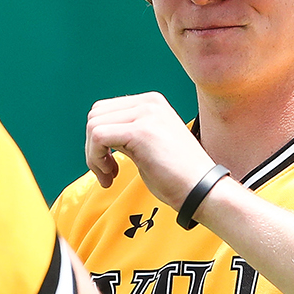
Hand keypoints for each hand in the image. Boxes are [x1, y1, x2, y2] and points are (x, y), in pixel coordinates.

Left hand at [85, 92, 219, 206]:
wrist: (201, 190)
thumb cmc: (177, 176)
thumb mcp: (148, 144)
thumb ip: (126, 133)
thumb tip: (98, 135)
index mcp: (151, 103)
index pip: (104, 110)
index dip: (98, 140)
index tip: (108, 164)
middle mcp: (149, 103)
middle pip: (95, 116)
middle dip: (92, 147)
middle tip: (107, 171)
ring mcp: (146, 114)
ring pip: (93, 126)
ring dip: (93, 156)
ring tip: (110, 175)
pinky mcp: (141, 131)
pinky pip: (98, 137)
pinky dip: (96, 159)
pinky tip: (111, 175)